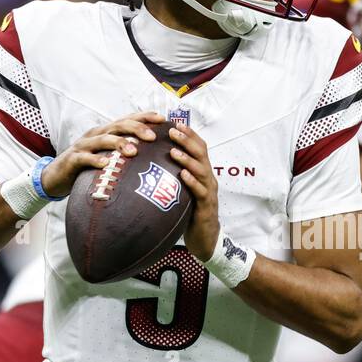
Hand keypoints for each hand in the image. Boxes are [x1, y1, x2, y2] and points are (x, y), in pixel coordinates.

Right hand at [39, 111, 166, 197]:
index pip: (128, 120)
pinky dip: (95, 160)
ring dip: (119, 143)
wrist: (56, 176)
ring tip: (134, 150)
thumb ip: (125, 154)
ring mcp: (84, 146)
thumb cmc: (88, 167)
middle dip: (136, 129)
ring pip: (103, 140)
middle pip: (118, 126)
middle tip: (153, 136)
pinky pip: (84, 158)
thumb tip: (153, 158)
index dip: (144, 117)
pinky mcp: (73, 159)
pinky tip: (105, 164)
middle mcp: (96, 134)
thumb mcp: (108, 157)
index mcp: (107, 132)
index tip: (163, 119)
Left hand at [168, 122, 220, 260]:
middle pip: (201, 154)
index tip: (174, 122)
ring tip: (173, 151)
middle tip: (173, 130)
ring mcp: (209, 192)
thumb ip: (174, 177)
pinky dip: (192, 181)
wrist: (205, 239)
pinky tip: (182, 174)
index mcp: (203, 172)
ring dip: (187, 159)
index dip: (189, 134)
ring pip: (201, 170)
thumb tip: (153, 162)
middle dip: (187, 140)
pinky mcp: (206, 206)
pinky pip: (201, 191)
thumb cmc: (191, 213)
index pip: (199, 147)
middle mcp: (208, 178)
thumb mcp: (183, 191)